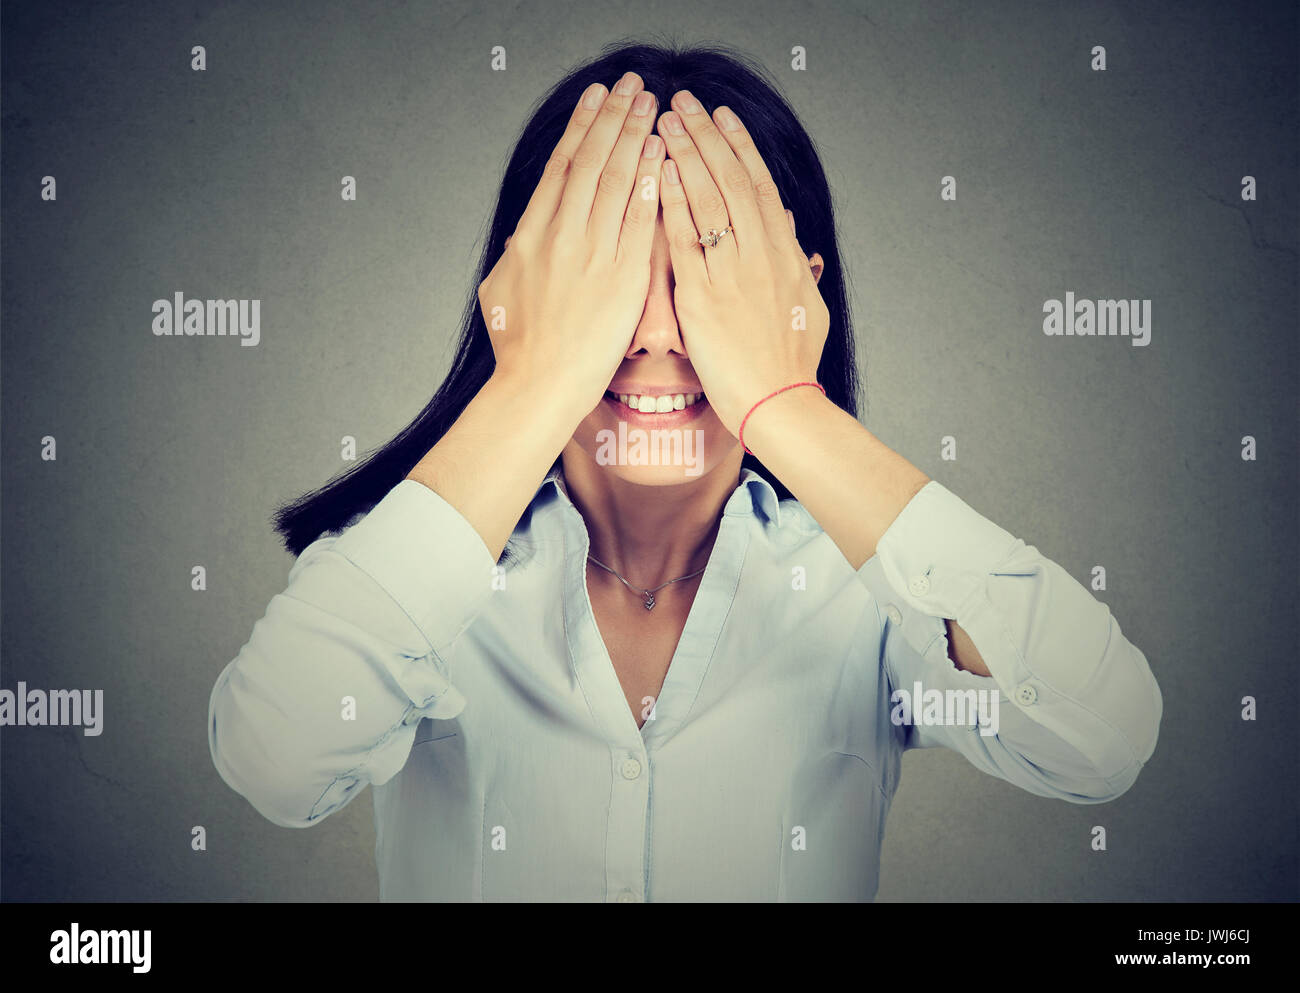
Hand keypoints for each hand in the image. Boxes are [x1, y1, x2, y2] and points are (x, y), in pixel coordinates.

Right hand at [477, 71, 663, 415]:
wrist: (538, 389)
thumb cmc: (519, 353)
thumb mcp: (500, 294)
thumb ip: (514, 258)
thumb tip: (521, 238)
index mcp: (529, 237)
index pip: (560, 168)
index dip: (581, 128)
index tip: (596, 98)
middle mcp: (559, 237)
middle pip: (590, 162)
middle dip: (612, 117)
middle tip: (630, 85)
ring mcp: (591, 255)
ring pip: (615, 181)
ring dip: (635, 137)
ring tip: (652, 105)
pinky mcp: (622, 278)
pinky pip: (639, 220)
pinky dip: (650, 184)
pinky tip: (662, 155)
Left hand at [656, 94, 828, 437]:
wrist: (780, 406)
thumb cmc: (791, 367)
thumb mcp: (808, 311)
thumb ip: (801, 274)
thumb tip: (802, 247)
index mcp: (786, 256)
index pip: (760, 187)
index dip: (740, 148)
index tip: (723, 118)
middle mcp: (762, 255)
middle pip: (734, 180)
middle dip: (708, 137)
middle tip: (686, 102)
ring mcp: (733, 273)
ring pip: (710, 200)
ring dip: (687, 155)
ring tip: (667, 120)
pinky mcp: (704, 297)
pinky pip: (687, 240)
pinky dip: (675, 202)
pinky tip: (661, 172)